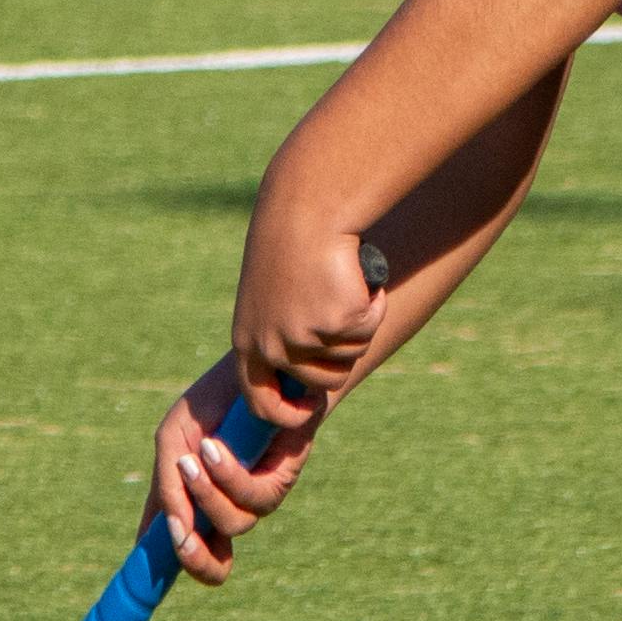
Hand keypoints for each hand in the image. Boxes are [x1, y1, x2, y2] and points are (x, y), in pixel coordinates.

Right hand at [149, 353, 312, 587]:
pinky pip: (254, 497)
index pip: (178, 548)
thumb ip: (168, 486)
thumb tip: (175, 532)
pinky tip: (215, 448)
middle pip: (214, 567)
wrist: (259, 368)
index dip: (163, 569)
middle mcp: (224, 508)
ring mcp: (253, 498)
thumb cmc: (213, 402)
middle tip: (180, 540)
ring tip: (194, 456)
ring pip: (232, 524)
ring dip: (207, 493)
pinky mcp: (281, 480)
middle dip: (195, 559)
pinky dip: (229, 475)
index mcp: (192, 503)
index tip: (143, 578)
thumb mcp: (174, 439)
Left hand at [231, 210, 390, 438]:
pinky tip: (357, 275)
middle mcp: (274, 347)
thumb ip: (280, 332)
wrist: (308, 208)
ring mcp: (306, 338)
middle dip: (342, 357)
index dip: (286, 412)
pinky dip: (372, 304)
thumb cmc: (291, 244)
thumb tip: (304, 378)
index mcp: (248, 342)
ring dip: (358, 325)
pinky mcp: (338, 323)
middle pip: (322, 382)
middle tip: (344, 320)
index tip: (309, 407)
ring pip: (350, 354)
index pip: (260, 401)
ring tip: (343, 284)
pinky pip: (370, 326)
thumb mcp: (273, 295)